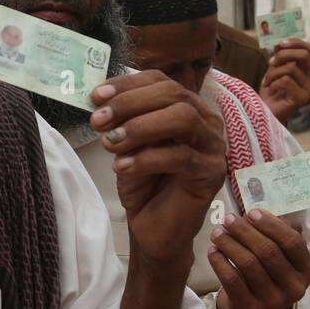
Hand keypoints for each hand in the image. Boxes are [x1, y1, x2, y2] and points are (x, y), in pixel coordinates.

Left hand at [90, 71, 226, 267]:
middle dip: (130, 103)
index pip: (161, 82)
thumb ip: (122, 120)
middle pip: (173, 95)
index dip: (128, 84)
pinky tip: (122, 167)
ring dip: (140, 127)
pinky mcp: (212, 174)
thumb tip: (99, 100)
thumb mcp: (127, 144)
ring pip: (182, 119)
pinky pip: (181, 157)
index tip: (96, 96)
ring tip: (110, 143)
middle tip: (99, 120)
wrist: (153, 226)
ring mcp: (213, 147)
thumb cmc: (142, 181)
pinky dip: (146, 158)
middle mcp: (206, 122)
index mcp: (187, 107)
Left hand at [208, 208, 309, 308]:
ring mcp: (273, 301)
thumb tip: (261, 211)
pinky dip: (219, 261)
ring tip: (216, 232)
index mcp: (306, 270)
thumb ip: (276, 232)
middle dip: (245, 231)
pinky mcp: (250, 308)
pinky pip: (231, 279)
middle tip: (227, 219)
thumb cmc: (264, 271)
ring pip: (248, 264)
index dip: (271, 225)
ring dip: (229, 243)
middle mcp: (295, 288)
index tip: (251, 212)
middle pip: (268, 251)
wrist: (248, 308)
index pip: (293, 242)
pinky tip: (213, 250)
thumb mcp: (277, 254)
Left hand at [260, 38, 309, 122]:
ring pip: (291, 68)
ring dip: (273, 73)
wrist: (264, 111)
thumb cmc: (270, 91)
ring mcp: (309, 89)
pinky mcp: (302, 98)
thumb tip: (279, 43)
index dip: (295, 42)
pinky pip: (286, 80)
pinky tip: (270, 91)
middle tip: (270, 63)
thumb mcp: (274, 69)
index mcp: (308, 71)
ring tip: (267, 82)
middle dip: (283, 55)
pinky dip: (273, 83)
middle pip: (304, 55)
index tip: (279, 44)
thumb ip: (280, 57)